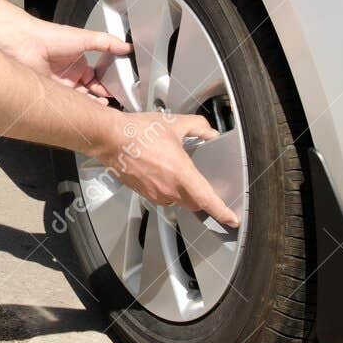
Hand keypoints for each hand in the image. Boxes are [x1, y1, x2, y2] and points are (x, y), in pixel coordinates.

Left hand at [2, 18, 129, 101]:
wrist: (26, 45)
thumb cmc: (51, 37)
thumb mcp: (86, 38)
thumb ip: (108, 43)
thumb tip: (127, 46)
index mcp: (78, 62)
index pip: (96, 78)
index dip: (106, 85)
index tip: (117, 90)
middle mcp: (69, 75)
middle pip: (89, 91)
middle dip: (100, 98)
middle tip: (111, 102)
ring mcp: (60, 85)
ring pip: (80, 99)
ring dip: (91, 104)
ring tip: (103, 107)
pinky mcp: (52, 93)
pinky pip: (67, 103)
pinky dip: (78, 107)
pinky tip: (87, 108)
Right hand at [92, 110, 239, 227]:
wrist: (111, 138)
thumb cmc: (139, 132)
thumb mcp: (175, 123)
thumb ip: (198, 127)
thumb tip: (210, 132)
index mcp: (181, 174)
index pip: (207, 200)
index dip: (222, 212)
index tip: (231, 219)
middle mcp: (169, 188)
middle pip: (193, 204)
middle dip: (202, 200)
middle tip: (204, 188)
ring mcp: (155, 192)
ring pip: (176, 200)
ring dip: (181, 192)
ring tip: (176, 172)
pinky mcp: (143, 192)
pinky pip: (160, 195)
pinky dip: (165, 188)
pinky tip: (160, 170)